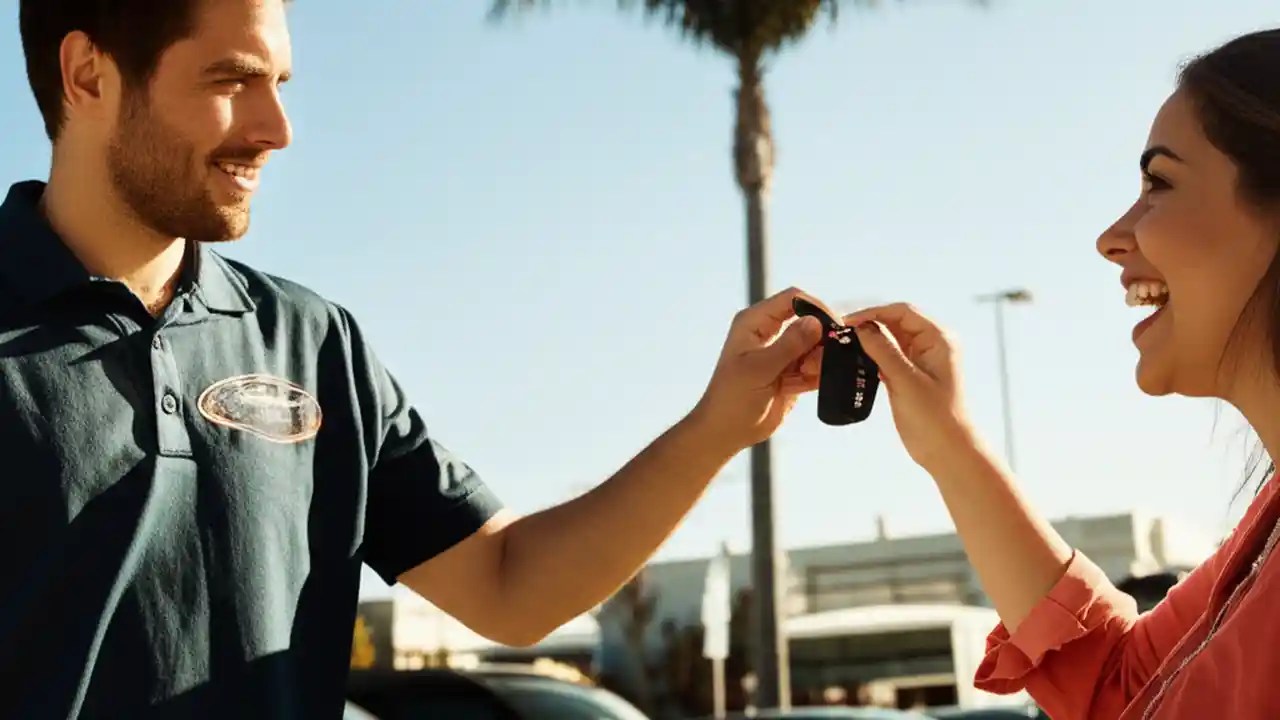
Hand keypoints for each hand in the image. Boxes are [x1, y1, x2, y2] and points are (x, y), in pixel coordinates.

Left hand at [691, 287, 823, 451]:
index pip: (792, 299)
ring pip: (815, 345)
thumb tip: (815, 322)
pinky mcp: (792, 373)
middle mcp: (770, 333)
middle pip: (809, 321)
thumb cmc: (732, 398)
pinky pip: (815, 366)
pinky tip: (808, 385)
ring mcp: (782, 354)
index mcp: (755, 322)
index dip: (815, 307)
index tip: (833, 326)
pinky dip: (818, 374)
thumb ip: (788, 345)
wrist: (727, 432)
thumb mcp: (759, 369)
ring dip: (820, 360)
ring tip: (807, 376)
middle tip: (822, 359)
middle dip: (821, 339)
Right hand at [842, 302, 982, 470]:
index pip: (902, 312)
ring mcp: (919, 361)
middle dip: (868, 324)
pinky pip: (886, 357)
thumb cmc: (936, 418)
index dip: (873, 312)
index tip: (848, 321)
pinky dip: (870, 356)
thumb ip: (883, 351)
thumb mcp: (906, 381)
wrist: (948, 452)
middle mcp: (930, 345)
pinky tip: (853, 360)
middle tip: (841, 332)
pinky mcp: (908, 376)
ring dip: (867, 340)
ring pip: (889, 340)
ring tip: (843, 345)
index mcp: (938, 339)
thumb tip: (861, 329)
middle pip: (894, 322)